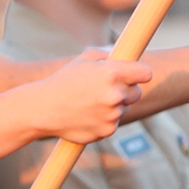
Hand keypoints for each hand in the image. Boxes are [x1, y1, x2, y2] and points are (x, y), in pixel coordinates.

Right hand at [27, 50, 150, 143]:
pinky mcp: (107, 131)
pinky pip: (113, 123)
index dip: (140, 73)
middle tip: (107, 88)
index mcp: (112, 73)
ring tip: (90, 102)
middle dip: (126, 90)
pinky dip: (104, 120)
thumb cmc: (63, 81)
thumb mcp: (84, 59)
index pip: (145, 73)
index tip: (137, 74)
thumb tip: (125, 59)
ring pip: (124, 109)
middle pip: (137, 93)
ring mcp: (112, 115)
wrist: (43, 109)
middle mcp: (115, 95)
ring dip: (113, 106)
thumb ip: (108, 57)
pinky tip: (86, 114)